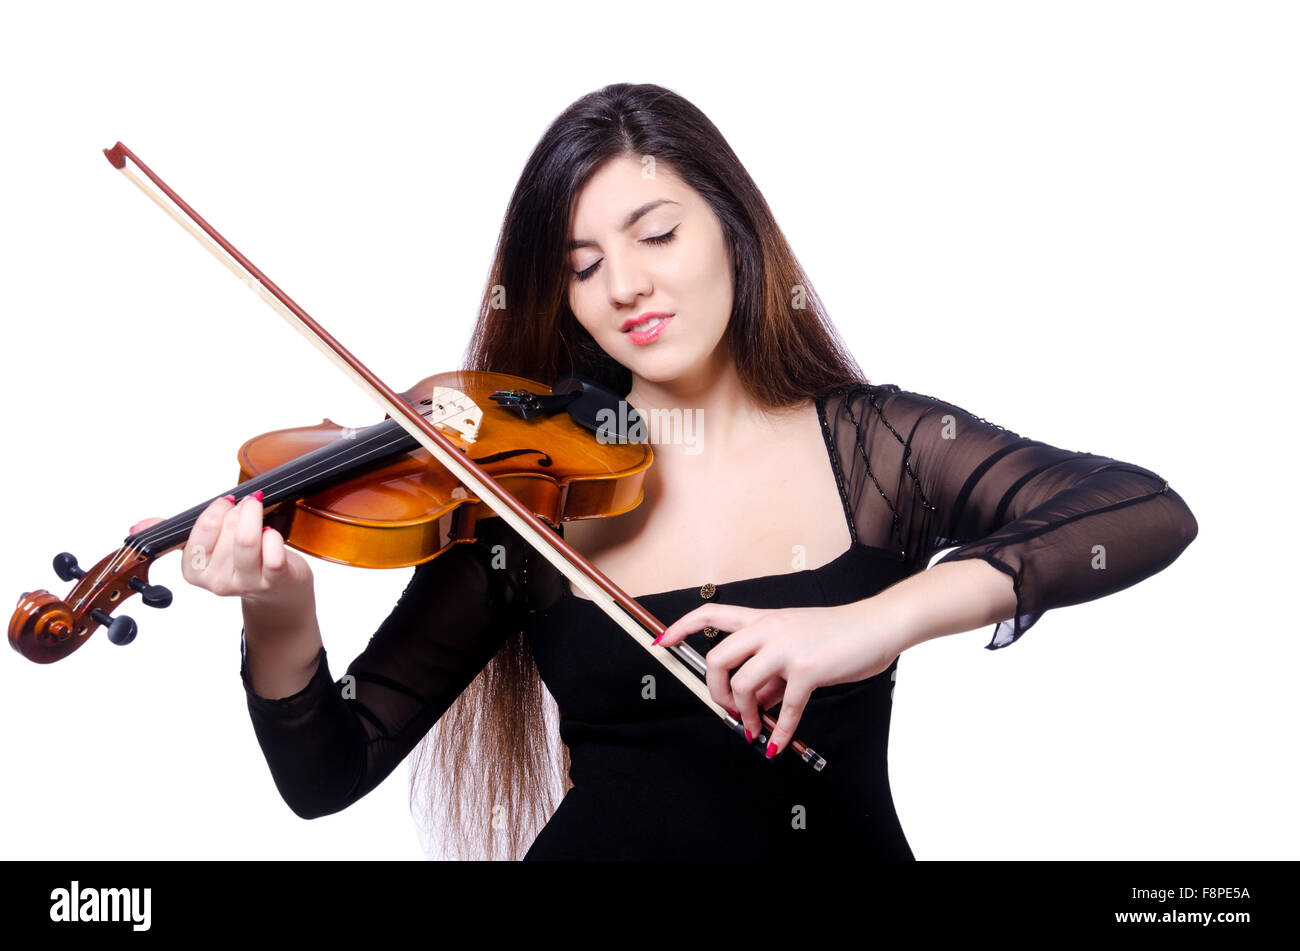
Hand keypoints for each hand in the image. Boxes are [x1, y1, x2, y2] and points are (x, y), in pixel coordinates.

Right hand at [129, 493, 312, 602]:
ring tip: (259, 509)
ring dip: (255, 515)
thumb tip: (137, 528)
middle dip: (239, 509)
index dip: (217, 508)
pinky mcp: (274, 581)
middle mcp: (216, 581)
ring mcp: (245, 583)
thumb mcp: (206, 549)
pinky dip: (274, 536)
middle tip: (247, 507)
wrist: (278, 591)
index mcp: (193, 571)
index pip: (200, 529)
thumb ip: (172, 534)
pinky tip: (273, 534)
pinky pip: (273, 553)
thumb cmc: (242, 562)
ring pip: (247, 539)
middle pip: (227, 528)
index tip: (227, 503)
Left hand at [654, 599, 907, 757]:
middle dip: (715, 692)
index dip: (682, 627)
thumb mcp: (796, 643)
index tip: (663, 642)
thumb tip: (755, 701)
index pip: (710, 614)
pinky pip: (784, 709)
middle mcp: (768, 630)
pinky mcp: (807, 670)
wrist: (877, 626)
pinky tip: (779, 745)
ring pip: (743, 686)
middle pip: (717, 659)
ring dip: (747, 716)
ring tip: (757, 730)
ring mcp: (786, 648)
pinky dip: (779, 732)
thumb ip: (771, 669)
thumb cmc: (838, 634)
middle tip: (729, 711)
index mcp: (763, 619)